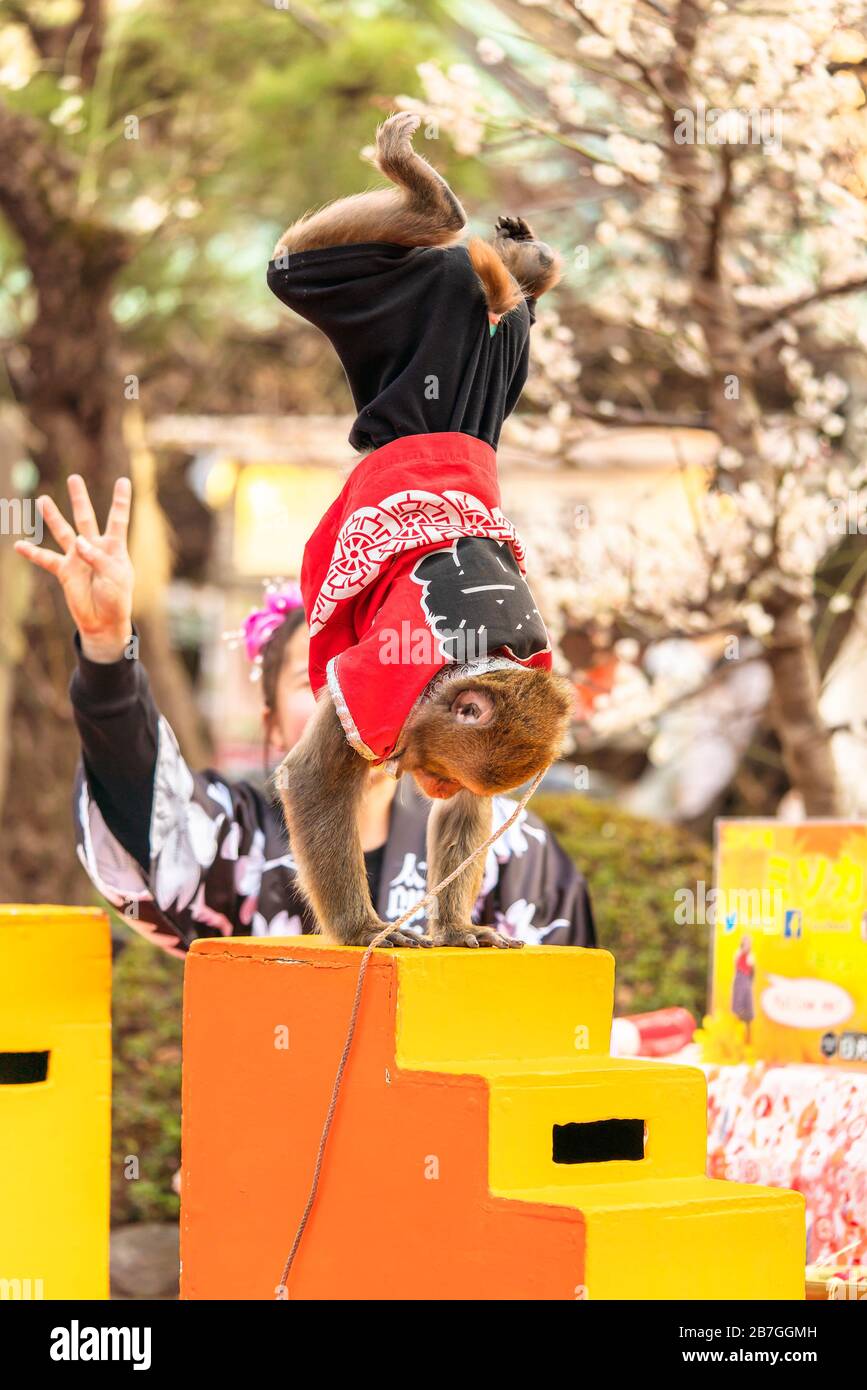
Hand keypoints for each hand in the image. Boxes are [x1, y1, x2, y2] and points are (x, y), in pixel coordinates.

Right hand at [15, 474, 133, 663]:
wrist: (105, 621)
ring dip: (53, 517)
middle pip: (86, 518)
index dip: (121, 500)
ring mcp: (77, 558)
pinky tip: (19, 546)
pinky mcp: (65, 571)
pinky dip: (32, 553)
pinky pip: (46, 560)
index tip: (124, 480)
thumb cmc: (117, 598)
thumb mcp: (115, 576)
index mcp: (113, 547)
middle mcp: (94, 547)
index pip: (117, 519)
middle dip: (79, 499)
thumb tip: (78, 542)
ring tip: (43, 500)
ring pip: (63, 532)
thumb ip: (98, 557)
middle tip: (74, 478)